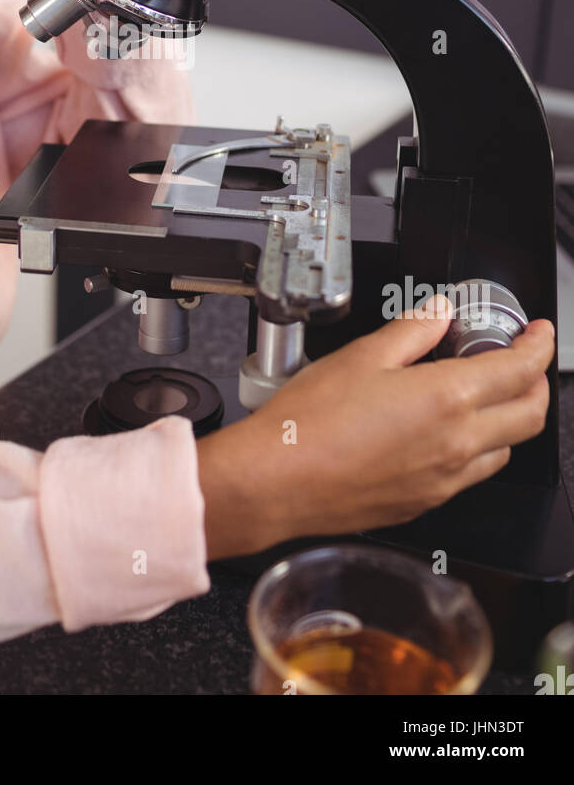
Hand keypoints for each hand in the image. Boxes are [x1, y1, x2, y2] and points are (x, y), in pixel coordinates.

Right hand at [196, 295, 554, 559]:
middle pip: (531, 416)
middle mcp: (456, 445)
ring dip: (508, 419)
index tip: (537, 332)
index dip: (538, 345)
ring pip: (506, 450)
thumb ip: (412, 330)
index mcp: (446, 399)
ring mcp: (444, 480)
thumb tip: (438, 313)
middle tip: (521, 361)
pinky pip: (472, 475)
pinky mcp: (425, 503)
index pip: (520, 370)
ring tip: (481, 396)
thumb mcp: (362, 355)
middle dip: (537, 383)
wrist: (277, 481)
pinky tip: (444, 431)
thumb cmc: (309, 423)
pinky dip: (477, 449)